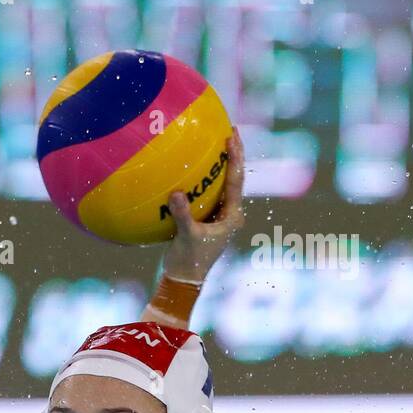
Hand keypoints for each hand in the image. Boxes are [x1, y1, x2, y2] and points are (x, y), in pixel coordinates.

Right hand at [161, 128, 245, 283]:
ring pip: (221, 185)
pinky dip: (201, 180)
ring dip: (219, 166)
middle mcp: (229, 214)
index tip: (232, 137)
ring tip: (215, 144)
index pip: (236, 180)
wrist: (183, 281)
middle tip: (230, 132)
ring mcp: (218, 217)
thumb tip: (176, 193)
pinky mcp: (205, 220)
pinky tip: (192, 169)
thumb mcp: (187, 237)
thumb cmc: (189, 261)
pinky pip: (205, 194)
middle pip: (233, 178)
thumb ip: (183, 215)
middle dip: (233, 155)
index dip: (235, 157)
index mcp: (232, 216)